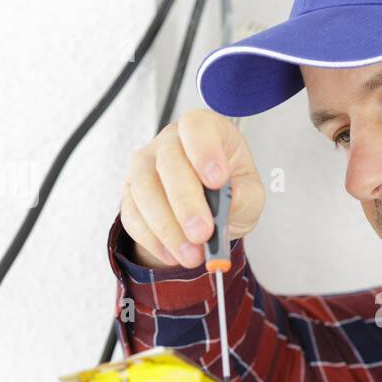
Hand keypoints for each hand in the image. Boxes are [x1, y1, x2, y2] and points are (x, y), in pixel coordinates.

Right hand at [121, 108, 266, 268]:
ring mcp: (145, 165)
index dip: (204, 151)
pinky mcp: (130, 193)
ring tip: (192, 254)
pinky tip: (173, 254)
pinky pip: (133, 214)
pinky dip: (153, 239)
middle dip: (186, 202)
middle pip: (168, 162)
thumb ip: (244, 196)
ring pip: (145, 189)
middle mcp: (170, 142)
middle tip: (203, 233)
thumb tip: (230, 202)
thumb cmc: (232, 193)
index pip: (197, 127)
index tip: (218, 180)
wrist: (210, 215)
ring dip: (168, 227)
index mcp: (205, 130)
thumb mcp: (250, 194)